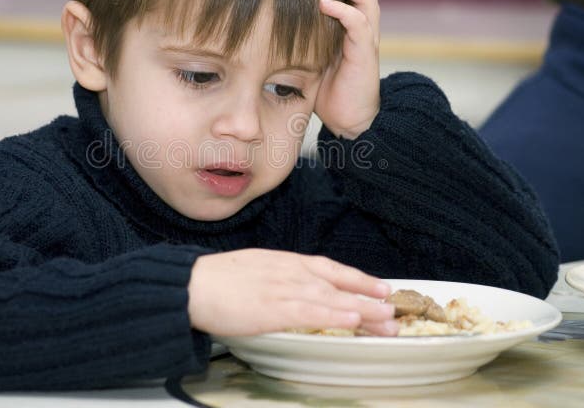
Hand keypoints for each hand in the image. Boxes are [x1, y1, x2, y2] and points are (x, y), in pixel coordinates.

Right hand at [187, 249, 397, 336]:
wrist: (189, 284)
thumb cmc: (216, 280)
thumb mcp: (254, 269)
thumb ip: (278, 277)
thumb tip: (296, 288)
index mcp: (284, 261)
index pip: (329, 268)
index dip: (357, 278)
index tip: (380, 286)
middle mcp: (288, 271)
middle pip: (337, 284)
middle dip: (368, 297)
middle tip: (394, 311)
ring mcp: (281, 288)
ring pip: (330, 298)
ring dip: (362, 309)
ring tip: (386, 321)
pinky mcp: (271, 308)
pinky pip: (310, 311)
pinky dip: (334, 314)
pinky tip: (352, 320)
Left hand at [314, 0, 380, 139]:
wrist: (351, 122)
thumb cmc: (328, 91)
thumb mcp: (311, 58)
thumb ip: (301, 38)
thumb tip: (265, 24)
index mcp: (350, 26)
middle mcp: (362, 27)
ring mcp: (366, 39)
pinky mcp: (365, 54)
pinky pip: (359, 24)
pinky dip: (343, 11)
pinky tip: (324, 3)